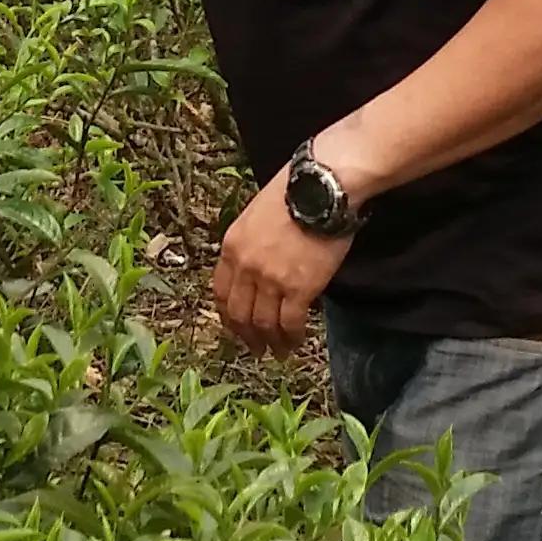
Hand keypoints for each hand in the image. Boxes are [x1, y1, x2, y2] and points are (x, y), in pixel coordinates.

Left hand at [210, 169, 349, 350]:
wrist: (321, 189)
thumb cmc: (294, 192)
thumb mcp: (256, 215)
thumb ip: (250, 243)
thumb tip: (257, 265)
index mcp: (231, 247)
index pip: (220, 292)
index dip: (227, 315)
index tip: (236, 326)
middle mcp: (246, 267)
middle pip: (239, 314)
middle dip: (247, 336)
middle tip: (256, 348)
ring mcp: (271, 280)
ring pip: (264, 324)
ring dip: (270, 342)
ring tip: (278, 352)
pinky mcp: (299, 288)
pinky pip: (291, 322)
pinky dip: (292, 337)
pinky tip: (296, 341)